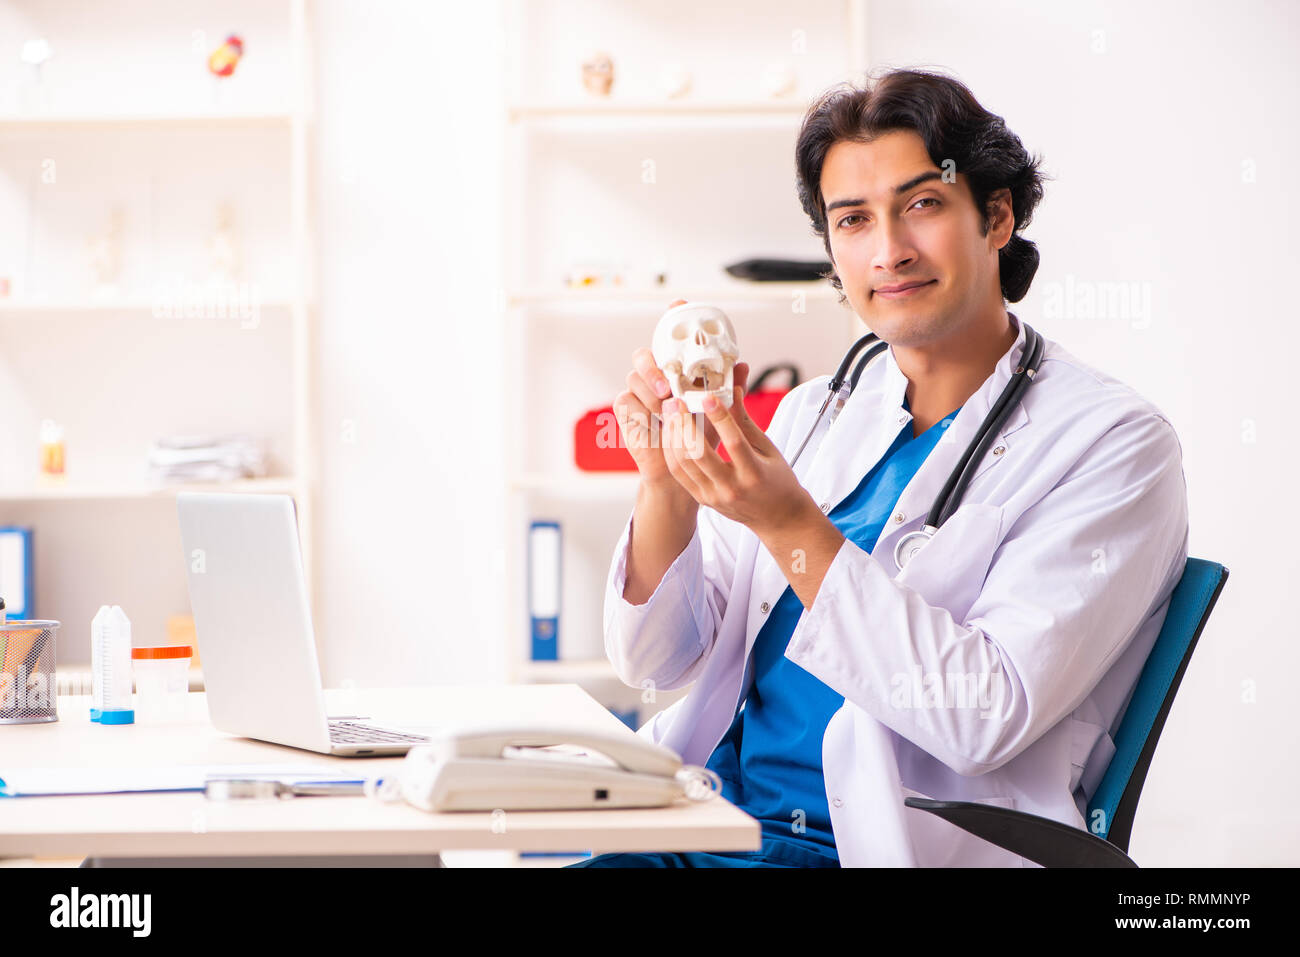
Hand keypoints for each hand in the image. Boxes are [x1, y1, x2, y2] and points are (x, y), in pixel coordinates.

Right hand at [613, 298, 748, 487]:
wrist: (682, 470)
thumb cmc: (700, 436)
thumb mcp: (718, 411)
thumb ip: (728, 387)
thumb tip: (742, 364)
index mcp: (676, 370)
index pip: (669, 338)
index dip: (671, 318)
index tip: (678, 305)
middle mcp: (654, 376)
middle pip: (643, 355)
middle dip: (654, 367)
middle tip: (668, 388)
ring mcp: (637, 392)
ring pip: (634, 379)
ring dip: (650, 395)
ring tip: (667, 411)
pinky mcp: (626, 412)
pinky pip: (625, 402)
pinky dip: (639, 412)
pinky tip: (653, 423)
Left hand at [659, 372, 811, 534]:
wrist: (777, 517)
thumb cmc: (777, 479)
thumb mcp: (768, 449)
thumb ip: (746, 422)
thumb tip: (732, 389)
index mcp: (754, 474)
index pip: (733, 442)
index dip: (719, 417)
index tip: (708, 396)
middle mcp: (731, 488)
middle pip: (699, 454)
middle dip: (684, 424)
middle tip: (677, 401)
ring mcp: (714, 496)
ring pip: (683, 463)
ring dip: (673, 435)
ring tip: (671, 413)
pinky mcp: (702, 499)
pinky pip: (679, 473)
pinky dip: (671, 450)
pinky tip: (670, 432)